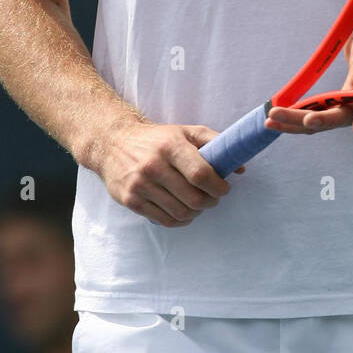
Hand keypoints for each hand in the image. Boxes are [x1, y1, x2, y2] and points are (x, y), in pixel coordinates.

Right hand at [95, 118, 243, 227]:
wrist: (112, 144)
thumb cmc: (157, 139)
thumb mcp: (185, 132)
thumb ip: (214, 143)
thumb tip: (240, 167)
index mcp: (170, 146)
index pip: (201, 174)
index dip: (218, 187)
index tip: (224, 188)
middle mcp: (153, 166)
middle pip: (193, 198)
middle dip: (210, 202)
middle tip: (213, 198)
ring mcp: (140, 185)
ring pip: (180, 212)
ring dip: (196, 212)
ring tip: (198, 204)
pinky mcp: (130, 200)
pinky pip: (164, 220)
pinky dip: (180, 220)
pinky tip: (183, 211)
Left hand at [265, 33, 352, 138]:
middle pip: (334, 118)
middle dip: (311, 120)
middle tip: (294, 118)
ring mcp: (342, 108)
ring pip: (317, 122)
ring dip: (293, 123)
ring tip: (270, 121)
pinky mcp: (329, 107)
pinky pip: (309, 116)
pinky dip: (293, 118)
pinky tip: (274, 119)